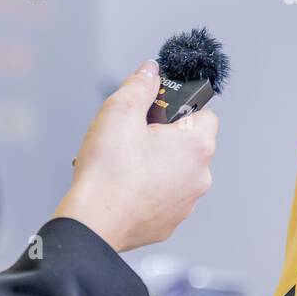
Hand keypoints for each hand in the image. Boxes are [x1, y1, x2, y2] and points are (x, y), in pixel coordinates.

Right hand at [54, 59, 218, 252]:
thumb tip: (150, 71)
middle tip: (133, 137)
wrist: (92, 223)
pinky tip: (123, 186)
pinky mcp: (168, 224)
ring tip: (123, 163)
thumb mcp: (120, 111)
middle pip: (189, 144)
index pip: (204, 114)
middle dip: (164, 137)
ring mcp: (186, 204)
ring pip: (175, 172)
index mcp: (197, 146)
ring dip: (156, 164)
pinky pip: (163, 198)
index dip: (179, 108)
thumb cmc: (108, 170)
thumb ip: (140, 85)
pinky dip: (147, 190)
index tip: (155, 112)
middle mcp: (200, 176)